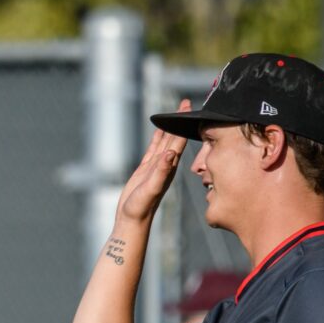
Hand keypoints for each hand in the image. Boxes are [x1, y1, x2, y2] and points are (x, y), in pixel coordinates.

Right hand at [117, 99, 191, 222]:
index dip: (185, 125)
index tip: (190, 109)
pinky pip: (155, 148)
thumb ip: (161, 172)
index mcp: (170, 167)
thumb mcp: (151, 189)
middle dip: (181, 121)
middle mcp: (167, 164)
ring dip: (171, 126)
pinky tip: (160, 129)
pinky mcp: (147, 169)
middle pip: (175, 137)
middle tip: (186, 103)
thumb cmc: (141, 207)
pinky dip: (158, 137)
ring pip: (166, 141)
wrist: (132, 220)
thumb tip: (170, 153)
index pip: (180, 141)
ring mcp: (157, 166)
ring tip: (176, 111)